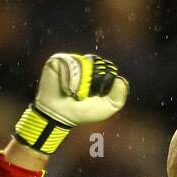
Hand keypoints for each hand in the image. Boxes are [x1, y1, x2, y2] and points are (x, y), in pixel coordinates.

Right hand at [14, 52, 129, 154]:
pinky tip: (66, 89)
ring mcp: (70, 60)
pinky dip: (70, 80)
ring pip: (83, 64)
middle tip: (83, 95)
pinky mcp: (57, 61)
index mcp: (95, 72)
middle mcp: (84, 64)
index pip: (107, 67)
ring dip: (81, 84)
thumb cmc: (83, 112)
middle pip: (97, 63)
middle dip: (93, 82)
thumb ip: (119, 95)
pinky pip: (69, 64)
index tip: (96, 95)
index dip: (104, 80)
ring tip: (73, 94)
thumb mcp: (108, 107)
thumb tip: (119, 78)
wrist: (61, 116)